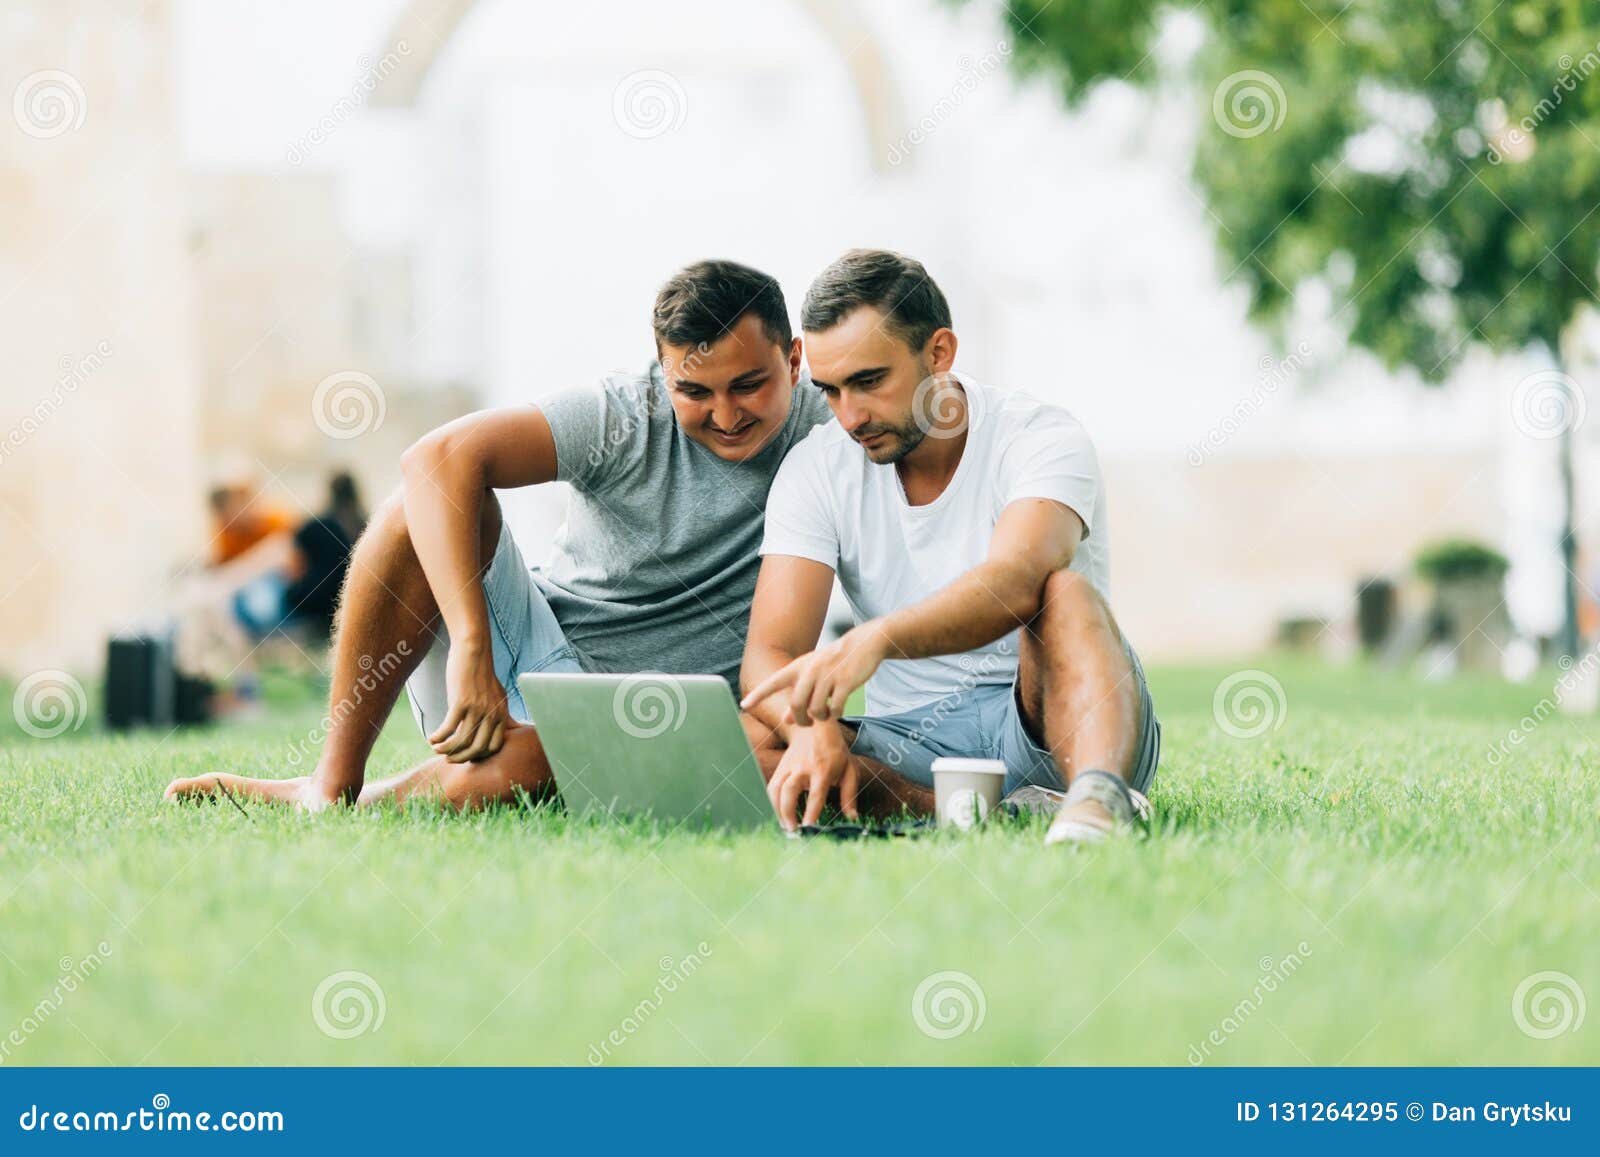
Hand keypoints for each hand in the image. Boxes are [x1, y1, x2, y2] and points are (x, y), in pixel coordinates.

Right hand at [430, 639, 509, 762]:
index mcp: (501, 714)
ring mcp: (477, 709)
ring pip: (462, 742)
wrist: (473, 650)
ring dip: (446, 750)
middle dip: (461, 758)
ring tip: (436, 749)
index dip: (479, 755)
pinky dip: (439, 738)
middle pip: (478, 749)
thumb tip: (516, 727)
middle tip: (449, 759)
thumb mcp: (499, 695)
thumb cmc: (483, 674)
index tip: (466, 755)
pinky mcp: (461, 702)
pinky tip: (432, 739)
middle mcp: (492, 714)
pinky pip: (448, 729)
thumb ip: (504, 714)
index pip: (494, 746)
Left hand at [740, 621, 890, 726]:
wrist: (863, 644)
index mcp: (799, 667)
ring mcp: (828, 676)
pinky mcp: (845, 682)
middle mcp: (810, 670)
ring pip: (816, 709)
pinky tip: (838, 709)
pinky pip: (835, 708)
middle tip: (807, 723)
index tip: (744, 705)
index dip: (759, 695)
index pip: (773, 682)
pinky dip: (835, 714)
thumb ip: (798, 697)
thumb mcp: (813, 675)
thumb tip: (785, 720)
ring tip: (825, 714)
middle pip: (797, 705)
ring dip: (820, 718)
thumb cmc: (833, 662)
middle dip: (800, 720)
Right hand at [767, 720, 860, 829]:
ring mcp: (789, 766)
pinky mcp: (781, 767)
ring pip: (776, 788)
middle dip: (787, 812)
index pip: (816, 794)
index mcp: (823, 769)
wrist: (816, 725)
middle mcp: (803, 767)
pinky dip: (772, 802)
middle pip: (790, 790)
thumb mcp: (849, 769)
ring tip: (784, 825)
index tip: (808, 827)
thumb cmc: (835, 751)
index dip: (811, 811)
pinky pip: (772, 786)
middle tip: (791, 830)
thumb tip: (852, 818)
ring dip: (777, 809)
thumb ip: (849, 794)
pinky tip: (778, 814)